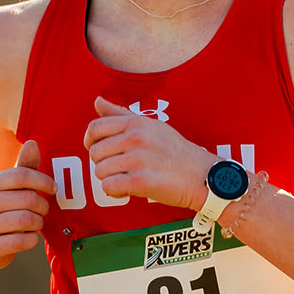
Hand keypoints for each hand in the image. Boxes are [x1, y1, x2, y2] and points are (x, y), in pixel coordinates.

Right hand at [0, 139, 55, 270]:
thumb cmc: (2, 209)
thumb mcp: (12, 188)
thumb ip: (25, 168)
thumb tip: (32, 142)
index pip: (22, 175)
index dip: (43, 181)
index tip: (53, 188)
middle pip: (28, 199)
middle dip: (43, 206)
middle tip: (43, 210)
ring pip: (26, 220)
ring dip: (38, 223)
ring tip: (36, 223)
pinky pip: (21, 241)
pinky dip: (32, 239)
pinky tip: (29, 237)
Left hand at [83, 96, 219, 210]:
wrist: (203, 176)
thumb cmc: (176, 152)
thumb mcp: (151, 126)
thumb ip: (121, 114)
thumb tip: (97, 101)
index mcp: (136, 123)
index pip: (95, 128)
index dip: (90, 141)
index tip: (97, 150)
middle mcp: (136, 138)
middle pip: (95, 153)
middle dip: (103, 164)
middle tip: (121, 169)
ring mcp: (138, 159)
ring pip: (100, 172)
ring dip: (110, 179)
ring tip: (128, 178)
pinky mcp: (141, 181)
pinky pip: (109, 187)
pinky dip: (115, 192)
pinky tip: (129, 189)